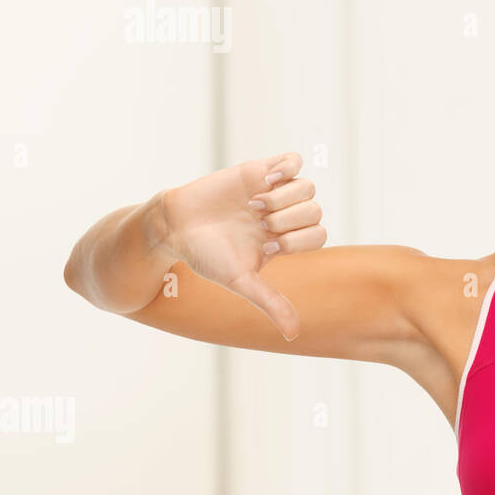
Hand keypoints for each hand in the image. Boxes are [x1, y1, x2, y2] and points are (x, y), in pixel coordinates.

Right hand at [159, 151, 325, 339]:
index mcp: (284, 240)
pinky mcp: (259, 170)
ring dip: (284, 197)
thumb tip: (293, 334)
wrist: (175, 226)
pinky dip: (286, 169)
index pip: (320, 235)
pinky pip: (293, 160)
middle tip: (260, 225)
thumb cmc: (207, 256)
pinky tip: (264, 181)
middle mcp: (283, 215)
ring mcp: (273, 191)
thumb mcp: (241, 282)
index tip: (268, 246)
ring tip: (255, 205)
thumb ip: (271, 303)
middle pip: (315, 210)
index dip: (300, 240)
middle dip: (289, 220)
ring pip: (308, 187)